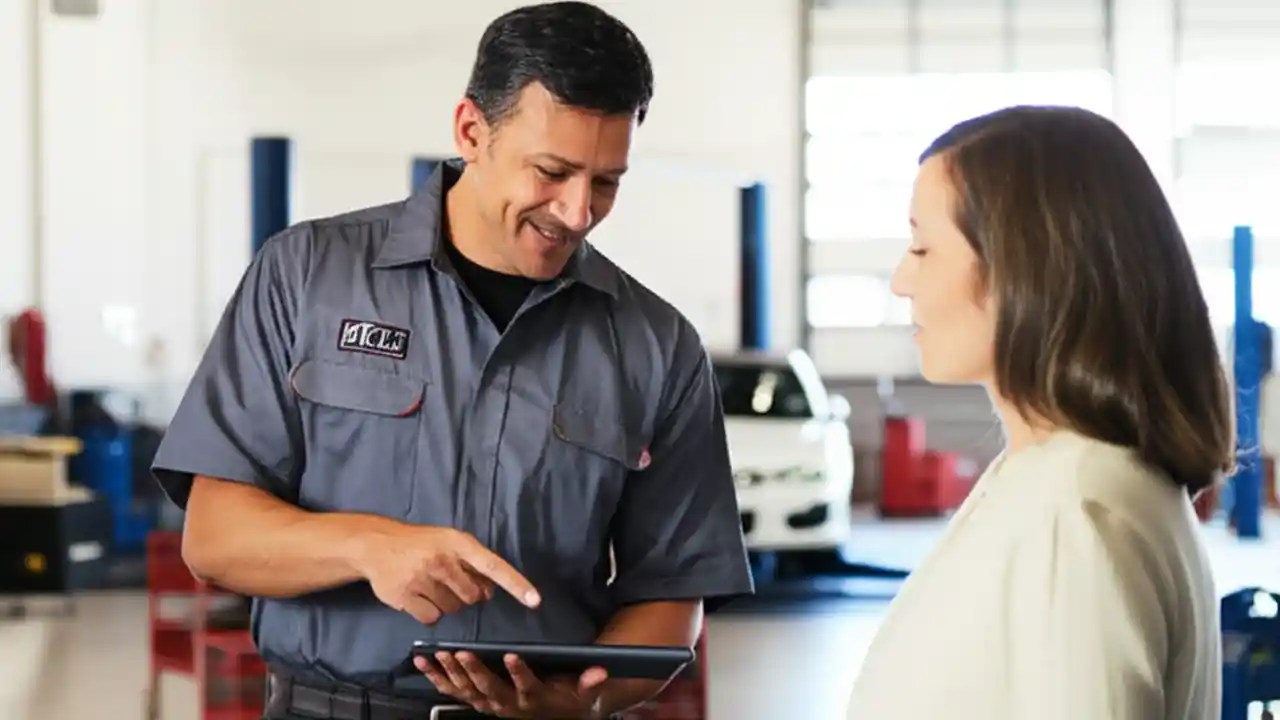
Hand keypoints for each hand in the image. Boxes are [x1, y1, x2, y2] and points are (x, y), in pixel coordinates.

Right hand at [354, 523, 539, 623]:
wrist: (377, 544)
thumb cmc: (421, 544)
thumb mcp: (449, 542)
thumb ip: (472, 564)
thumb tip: (490, 592)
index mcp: (459, 543)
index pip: (495, 566)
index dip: (516, 585)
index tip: (535, 601)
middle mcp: (443, 559)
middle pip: (472, 597)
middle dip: (465, 594)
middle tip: (447, 580)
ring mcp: (422, 578)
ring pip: (451, 610)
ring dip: (445, 603)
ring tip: (428, 583)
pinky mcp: (405, 595)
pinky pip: (431, 619)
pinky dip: (427, 613)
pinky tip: (416, 595)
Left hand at [415, 651, 608, 718]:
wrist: (550, 717)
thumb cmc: (564, 700)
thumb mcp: (581, 694)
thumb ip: (589, 683)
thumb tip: (601, 672)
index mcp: (532, 700)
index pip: (526, 686)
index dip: (519, 672)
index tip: (511, 655)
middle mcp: (507, 705)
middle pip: (489, 689)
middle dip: (475, 671)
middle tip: (463, 652)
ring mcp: (488, 704)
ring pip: (467, 691)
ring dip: (451, 673)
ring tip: (439, 655)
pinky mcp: (475, 700)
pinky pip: (452, 691)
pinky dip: (436, 678)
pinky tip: (423, 662)